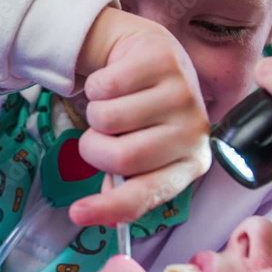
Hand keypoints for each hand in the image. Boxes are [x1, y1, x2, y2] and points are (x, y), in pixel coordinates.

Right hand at [70, 5, 211, 226]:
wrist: (149, 54)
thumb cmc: (144, 111)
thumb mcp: (140, 148)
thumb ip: (125, 182)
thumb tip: (103, 216)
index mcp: (191, 162)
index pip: (147, 193)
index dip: (110, 208)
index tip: (76, 214)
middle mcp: (194, 130)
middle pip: (120, 157)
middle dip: (94, 147)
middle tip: (99, 136)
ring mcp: (182, 92)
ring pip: (105, 119)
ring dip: (96, 112)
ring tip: (114, 104)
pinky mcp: (162, 60)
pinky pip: (102, 86)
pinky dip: (96, 85)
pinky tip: (115, 80)